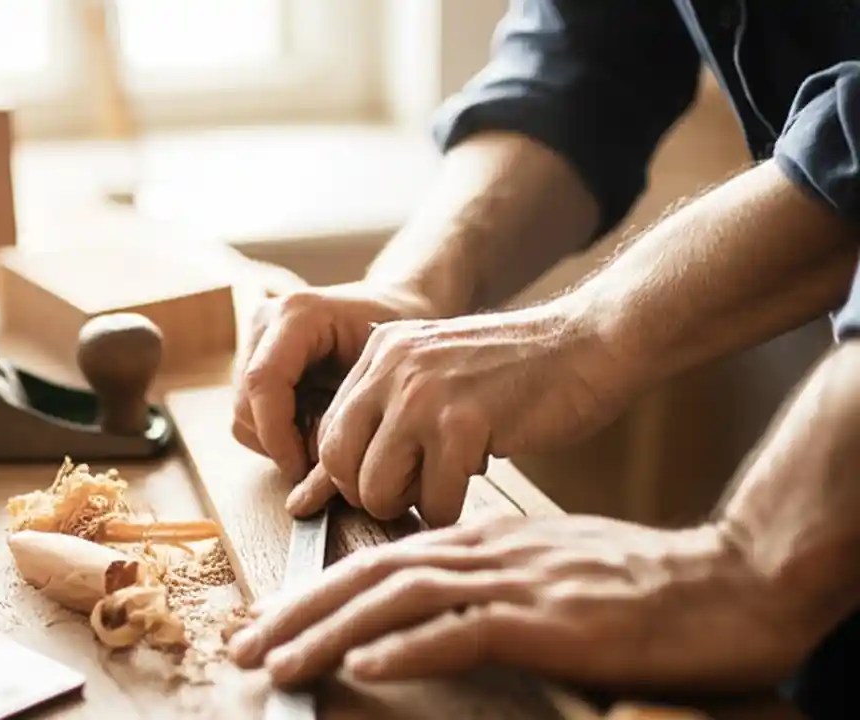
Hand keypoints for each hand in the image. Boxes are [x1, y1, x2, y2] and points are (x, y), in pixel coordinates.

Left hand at [227, 515, 821, 691]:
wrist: (720, 581)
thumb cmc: (631, 585)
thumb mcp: (539, 570)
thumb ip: (481, 582)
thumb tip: (426, 609)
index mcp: (476, 540)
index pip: (375, 560)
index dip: (313, 591)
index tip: (268, 624)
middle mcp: (482, 551)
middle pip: (367, 574)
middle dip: (296, 612)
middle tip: (244, 648)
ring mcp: (511, 580)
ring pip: (396, 600)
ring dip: (328, 633)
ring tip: (279, 663)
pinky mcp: (545, 616)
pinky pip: (461, 632)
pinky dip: (407, 648)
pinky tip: (365, 664)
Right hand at [232, 281, 440, 482]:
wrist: (397, 307)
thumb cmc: (400, 340)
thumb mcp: (384, 377)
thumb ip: (346, 420)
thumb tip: (313, 477)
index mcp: (298, 314)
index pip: (264, 382)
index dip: (277, 435)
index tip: (302, 470)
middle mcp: (266, 321)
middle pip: (245, 405)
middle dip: (280, 444)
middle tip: (324, 461)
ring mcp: (254, 340)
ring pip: (242, 416)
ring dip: (278, 441)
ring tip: (325, 436)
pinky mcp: (251, 360)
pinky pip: (249, 416)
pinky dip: (277, 433)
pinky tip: (313, 424)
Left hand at [290, 301, 633, 524]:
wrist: (591, 343)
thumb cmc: (519, 374)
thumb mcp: (437, 374)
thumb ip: (389, 412)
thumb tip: (330, 485)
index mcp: (378, 351)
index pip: (328, 431)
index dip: (355, 471)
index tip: (394, 480)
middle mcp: (390, 367)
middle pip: (339, 464)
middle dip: (376, 494)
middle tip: (421, 487)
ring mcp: (422, 393)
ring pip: (376, 489)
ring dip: (415, 504)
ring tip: (450, 480)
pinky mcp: (462, 422)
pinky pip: (434, 501)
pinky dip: (456, 508)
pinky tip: (481, 472)